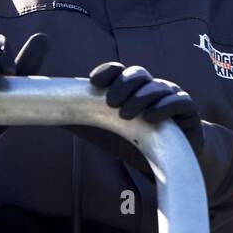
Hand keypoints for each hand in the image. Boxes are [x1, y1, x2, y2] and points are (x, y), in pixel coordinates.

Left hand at [86, 62, 204, 153]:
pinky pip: (179, 102)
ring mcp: (170, 96)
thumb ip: (78, 118)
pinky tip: (151, 118)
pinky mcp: (188, 111)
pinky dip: (165, 107)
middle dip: (123, 84)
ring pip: (157, 87)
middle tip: (110, 103)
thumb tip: (44, 109)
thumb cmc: (132, 141)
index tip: (94, 81)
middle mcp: (150, 87)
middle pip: (138, 74)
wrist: (171, 161)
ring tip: (126, 114)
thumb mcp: (101, 131)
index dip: (108, 71)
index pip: (118, 71)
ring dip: (140, 98)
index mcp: (129, 87)